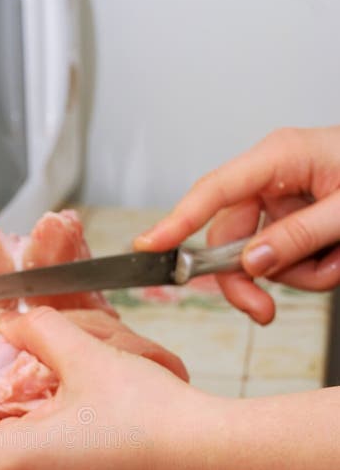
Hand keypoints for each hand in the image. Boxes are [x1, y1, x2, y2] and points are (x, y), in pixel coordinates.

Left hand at [0, 307, 204, 469]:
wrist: (207, 457)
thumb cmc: (148, 414)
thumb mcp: (85, 354)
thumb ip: (36, 330)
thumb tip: (10, 325)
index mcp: (7, 462)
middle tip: (3, 376)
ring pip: (4, 467)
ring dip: (11, 430)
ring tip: (39, 396)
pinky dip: (39, 452)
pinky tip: (70, 424)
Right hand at [134, 126, 339, 323]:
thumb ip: (297, 236)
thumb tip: (250, 262)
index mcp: (280, 157)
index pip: (213, 192)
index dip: (176, 222)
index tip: (148, 248)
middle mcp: (274, 177)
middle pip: (229, 238)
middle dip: (249, 279)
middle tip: (263, 312)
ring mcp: (284, 200)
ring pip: (259, 256)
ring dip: (297, 274)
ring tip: (339, 260)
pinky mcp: (296, 219)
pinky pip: (285, 259)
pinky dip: (311, 270)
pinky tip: (338, 257)